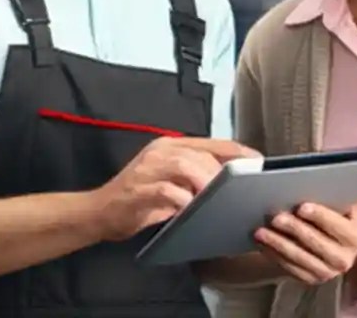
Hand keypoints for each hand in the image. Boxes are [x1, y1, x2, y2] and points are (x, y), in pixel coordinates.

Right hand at [92, 136, 258, 240]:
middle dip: (223, 172)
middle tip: (238, 191)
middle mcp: (160, 151)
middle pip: (201, 154)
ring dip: (205, 182)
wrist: (98, 212)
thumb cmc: (138, 200)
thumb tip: (230, 184)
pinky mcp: (138, 188)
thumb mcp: (170, 183)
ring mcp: (147, 168)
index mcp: (170, 145)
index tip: (258, 163)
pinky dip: (183, 199)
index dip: (237, 151)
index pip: (211, 142)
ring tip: (219, 200)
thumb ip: (193, 178)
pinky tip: (192, 209)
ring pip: (186, 165)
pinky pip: (167, 190)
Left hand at [253, 174, 356, 284]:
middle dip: (295, 230)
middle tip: (276, 216)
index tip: (302, 206)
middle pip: (316, 243)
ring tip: (261, 230)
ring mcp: (326, 272)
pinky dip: (274, 254)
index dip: (320, 217)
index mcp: (356, 238)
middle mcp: (344, 259)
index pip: (337, 227)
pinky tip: (261, 243)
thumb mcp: (354, 207)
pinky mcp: (309, 279)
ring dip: (278, 244)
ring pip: (300, 257)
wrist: (328, 247)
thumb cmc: (340, 220)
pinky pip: (289, 268)